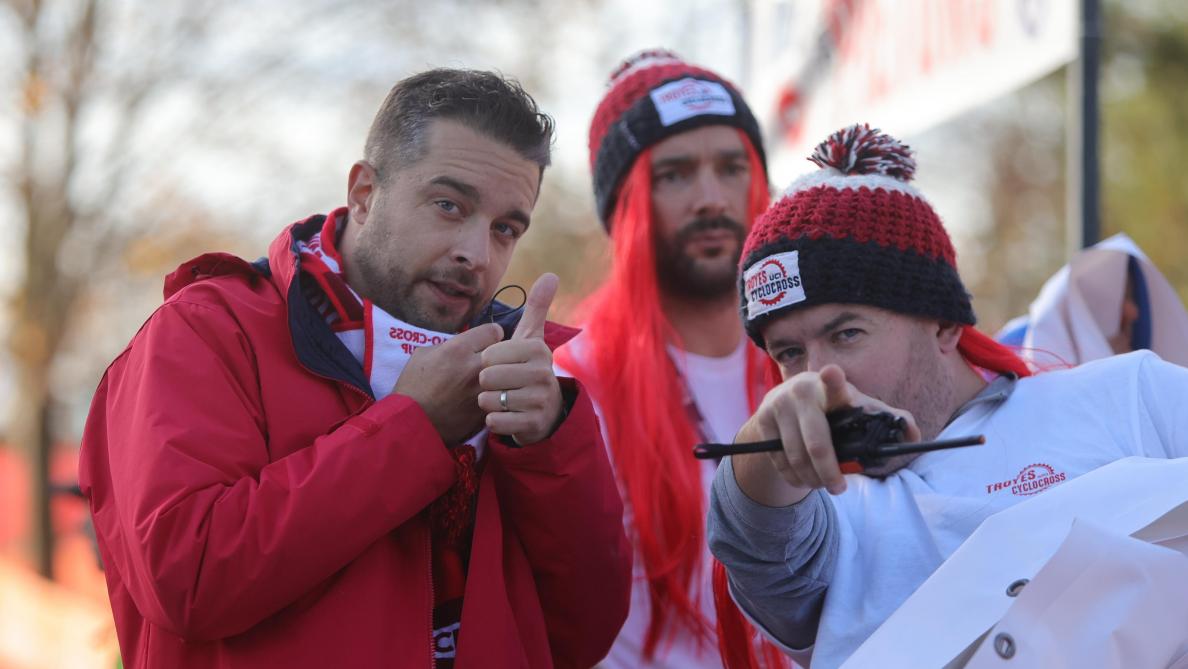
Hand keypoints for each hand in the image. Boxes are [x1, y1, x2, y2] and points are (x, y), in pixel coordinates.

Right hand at [393, 322, 503, 445]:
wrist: (410, 423)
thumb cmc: (412, 387)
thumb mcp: (423, 355)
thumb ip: (448, 345)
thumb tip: (465, 344)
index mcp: (458, 349)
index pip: (494, 331)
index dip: (491, 336)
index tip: (487, 342)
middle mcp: (474, 367)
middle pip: (505, 352)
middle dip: (499, 355)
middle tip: (490, 362)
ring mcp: (482, 391)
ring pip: (506, 376)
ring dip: (501, 377)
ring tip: (491, 381)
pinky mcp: (486, 411)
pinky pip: (500, 397)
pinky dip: (497, 396)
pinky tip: (487, 398)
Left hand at [477, 273, 563, 444]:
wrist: (547, 410)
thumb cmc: (529, 368)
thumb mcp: (532, 338)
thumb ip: (538, 307)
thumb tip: (551, 274)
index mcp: (537, 350)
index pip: (489, 355)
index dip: (487, 362)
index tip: (500, 364)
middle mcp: (542, 375)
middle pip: (487, 378)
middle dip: (487, 383)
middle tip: (500, 384)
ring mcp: (539, 401)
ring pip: (489, 400)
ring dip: (489, 402)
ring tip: (503, 399)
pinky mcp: (533, 425)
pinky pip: (495, 422)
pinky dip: (494, 420)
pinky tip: (506, 416)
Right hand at [731, 364, 919, 505]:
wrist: (781, 403)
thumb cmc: (830, 407)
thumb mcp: (856, 407)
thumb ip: (888, 419)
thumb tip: (915, 436)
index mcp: (831, 386)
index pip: (833, 381)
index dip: (833, 380)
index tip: (833, 374)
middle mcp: (801, 391)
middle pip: (818, 444)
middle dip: (829, 472)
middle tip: (839, 488)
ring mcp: (778, 404)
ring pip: (797, 457)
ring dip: (811, 479)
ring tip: (822, 484)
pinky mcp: (762, 420)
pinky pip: (779, 460)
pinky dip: (793, 476)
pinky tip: (802, 478)